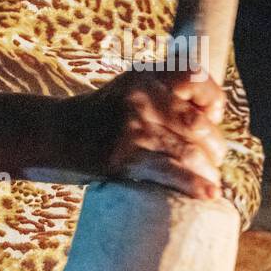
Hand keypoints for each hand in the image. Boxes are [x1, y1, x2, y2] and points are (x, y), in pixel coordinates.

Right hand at [70, 69, 227, 200]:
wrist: (55, 134)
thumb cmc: (100, 118)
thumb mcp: (129, 90)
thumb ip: (163, 94)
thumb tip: (210, 120)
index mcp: (146, 76)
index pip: (195, 77)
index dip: (213, 99)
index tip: (211, 117)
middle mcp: (142, 97)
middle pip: (198, 124)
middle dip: (214, 147)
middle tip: (213, 160)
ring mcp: (133, 126)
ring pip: (190, 151)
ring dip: (207, 170)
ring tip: (211, 181)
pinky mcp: (126, 155)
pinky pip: (171, 171)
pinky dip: (195, 184)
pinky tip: (210, 193)